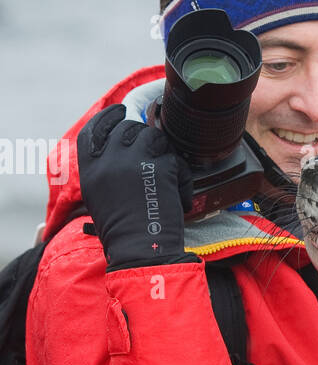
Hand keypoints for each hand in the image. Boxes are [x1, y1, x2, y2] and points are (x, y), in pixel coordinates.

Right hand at [76, 104, 198, 270]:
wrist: (140, 252)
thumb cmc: (122, 232)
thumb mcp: (99, 197)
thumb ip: (105, 170)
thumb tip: (121, 148)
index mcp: (90, 169)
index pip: (94, 129)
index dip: (108, 117)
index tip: (120, 112)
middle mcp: (108, 160)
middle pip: (128, 128)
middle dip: (144, 138)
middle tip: (154, 157)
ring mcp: (134, 161)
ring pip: (154, 137)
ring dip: (164, 154)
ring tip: (167, 180)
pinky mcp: (160, 167)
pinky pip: (175, 159)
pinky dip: (181, 177)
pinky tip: (178, 197)